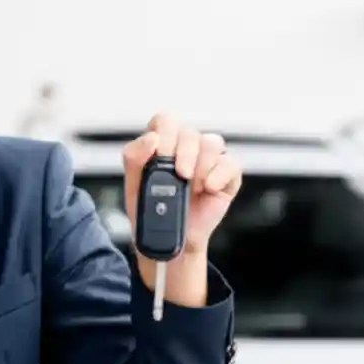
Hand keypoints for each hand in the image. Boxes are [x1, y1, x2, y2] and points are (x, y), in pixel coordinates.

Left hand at [122, 113, 241, 254]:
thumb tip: (151, 139)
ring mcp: (208, 161)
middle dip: (184, 153)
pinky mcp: (226, 176)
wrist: (168, 242)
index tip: (161, 154)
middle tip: (179, 174)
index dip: (165, 133)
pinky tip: (208, 188)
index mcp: (163, 145)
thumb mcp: (133, 185)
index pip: (166, 121)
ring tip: (191, 186)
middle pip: (190, 132)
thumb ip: (134, 158)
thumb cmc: (151, 211)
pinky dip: (218, 175)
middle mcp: (187, 149)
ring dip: (201, 164)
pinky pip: (230, 163)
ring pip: (212, 143)